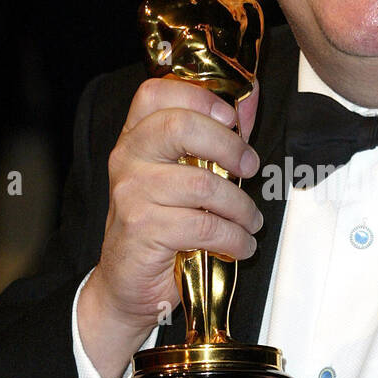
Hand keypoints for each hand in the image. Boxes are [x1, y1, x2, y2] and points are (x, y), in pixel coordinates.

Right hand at [78, 77, 261, 377]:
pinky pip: (203, 226)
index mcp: (136, 138)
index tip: (232, 117)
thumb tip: (248, 105)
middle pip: (180, 126)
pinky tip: (240, 244)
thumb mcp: (185, 177)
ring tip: (250, 221)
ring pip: (201, 184)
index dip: (200, 97)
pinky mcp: (142, 229)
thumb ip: (214, 141)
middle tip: (250, 167)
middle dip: (230, 146)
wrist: (127, 285)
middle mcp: (127, 159)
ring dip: (240, 206)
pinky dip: (234, 238)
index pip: (155, 93)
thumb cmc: (161, 228)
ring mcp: (131, 193)